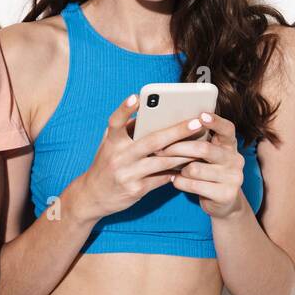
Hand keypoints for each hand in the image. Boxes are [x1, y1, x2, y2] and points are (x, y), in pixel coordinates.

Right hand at [68, 94, 208, 221]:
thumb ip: (125, 131)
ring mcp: (128, 174)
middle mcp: (119, 157)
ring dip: (184, 154)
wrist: (92, 196)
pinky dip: (175, 171)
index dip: (124, 109)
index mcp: (112, 142)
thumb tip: (148, 114)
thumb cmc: (105, 165)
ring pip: (162, 161)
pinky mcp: (136, 189)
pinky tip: (188, 166)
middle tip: (196, 122)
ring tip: (201, 146)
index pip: (116, 122)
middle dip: (177, 131)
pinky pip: (161, 178)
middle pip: (152, 141)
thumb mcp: (109, 146)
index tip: (137, 97)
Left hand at [157, 111, 246, 219]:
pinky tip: (175, 180)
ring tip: (173, 169)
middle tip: (160, 149)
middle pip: (203, 149)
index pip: (227, 129)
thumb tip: (169, 128)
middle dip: (178, 148)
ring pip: (195, 168)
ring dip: (179, 169)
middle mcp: (235, 159)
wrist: (222, 203)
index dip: (215, 121)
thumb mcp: (207, 156)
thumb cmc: (207, 172)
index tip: (201, 115)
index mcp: (230, 146)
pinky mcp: (225, 194)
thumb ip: (198, 142)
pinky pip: (193, 185)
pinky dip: (179, 182)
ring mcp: (233, 178)